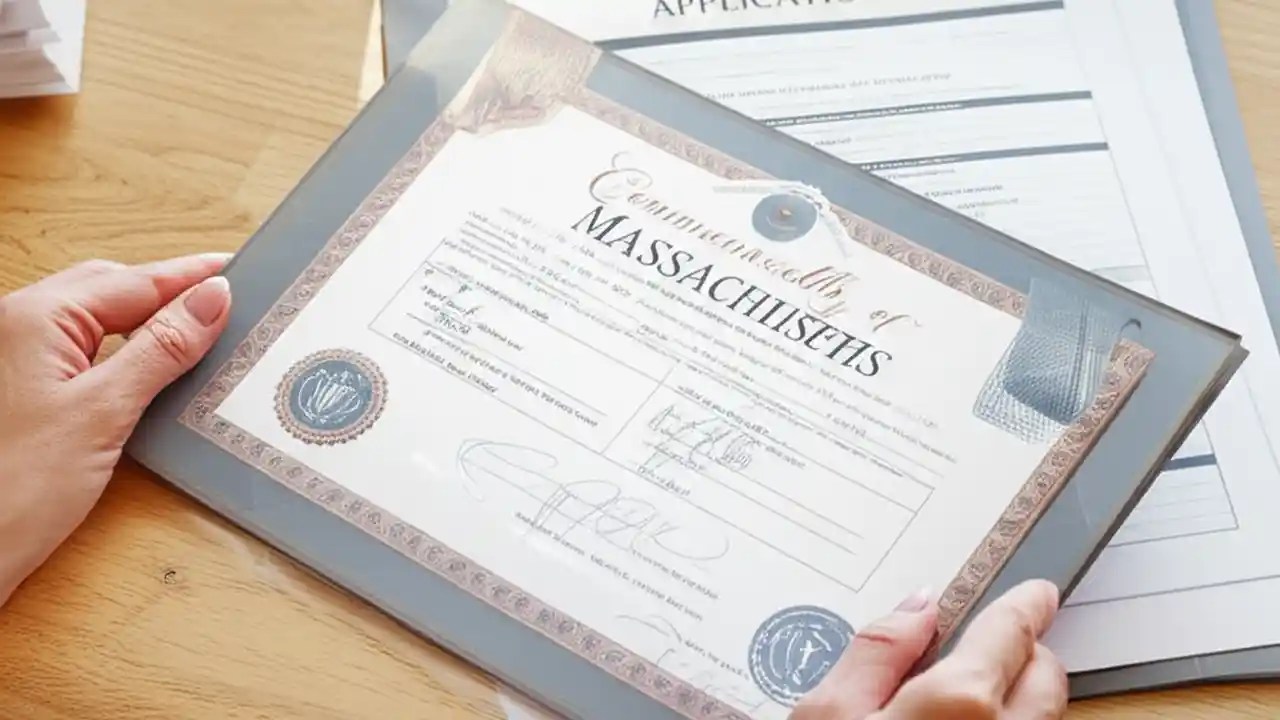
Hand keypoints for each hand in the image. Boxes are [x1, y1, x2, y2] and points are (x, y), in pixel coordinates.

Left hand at [0, 254, 231, 605]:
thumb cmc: (12, 492)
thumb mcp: (104, 412)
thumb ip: (162, 348)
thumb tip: (212, 300)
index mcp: (32, 317)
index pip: (133, 281)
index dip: (191, 277)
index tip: (241, 273)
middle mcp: (16, 326)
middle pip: (111, 290)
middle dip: (170, 293)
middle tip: (230, 305)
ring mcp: (15, 359)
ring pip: (96, 320)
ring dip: (148, 323)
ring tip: (202, 335)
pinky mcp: (21, 391)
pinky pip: (83, 352)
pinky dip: (126, 353)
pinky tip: (155, 371)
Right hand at [791, 580, 1066, 718]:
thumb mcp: (826, 714)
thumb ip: (875, 653)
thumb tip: (915, 607)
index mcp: (963, 702)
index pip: (1012, 633)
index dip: (1026, 606)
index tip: (1038, 593)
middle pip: (1047, 679)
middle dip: (1024, 654)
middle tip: (983, 647)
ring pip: (1040, 719)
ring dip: (1015, 700)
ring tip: (959, 698)